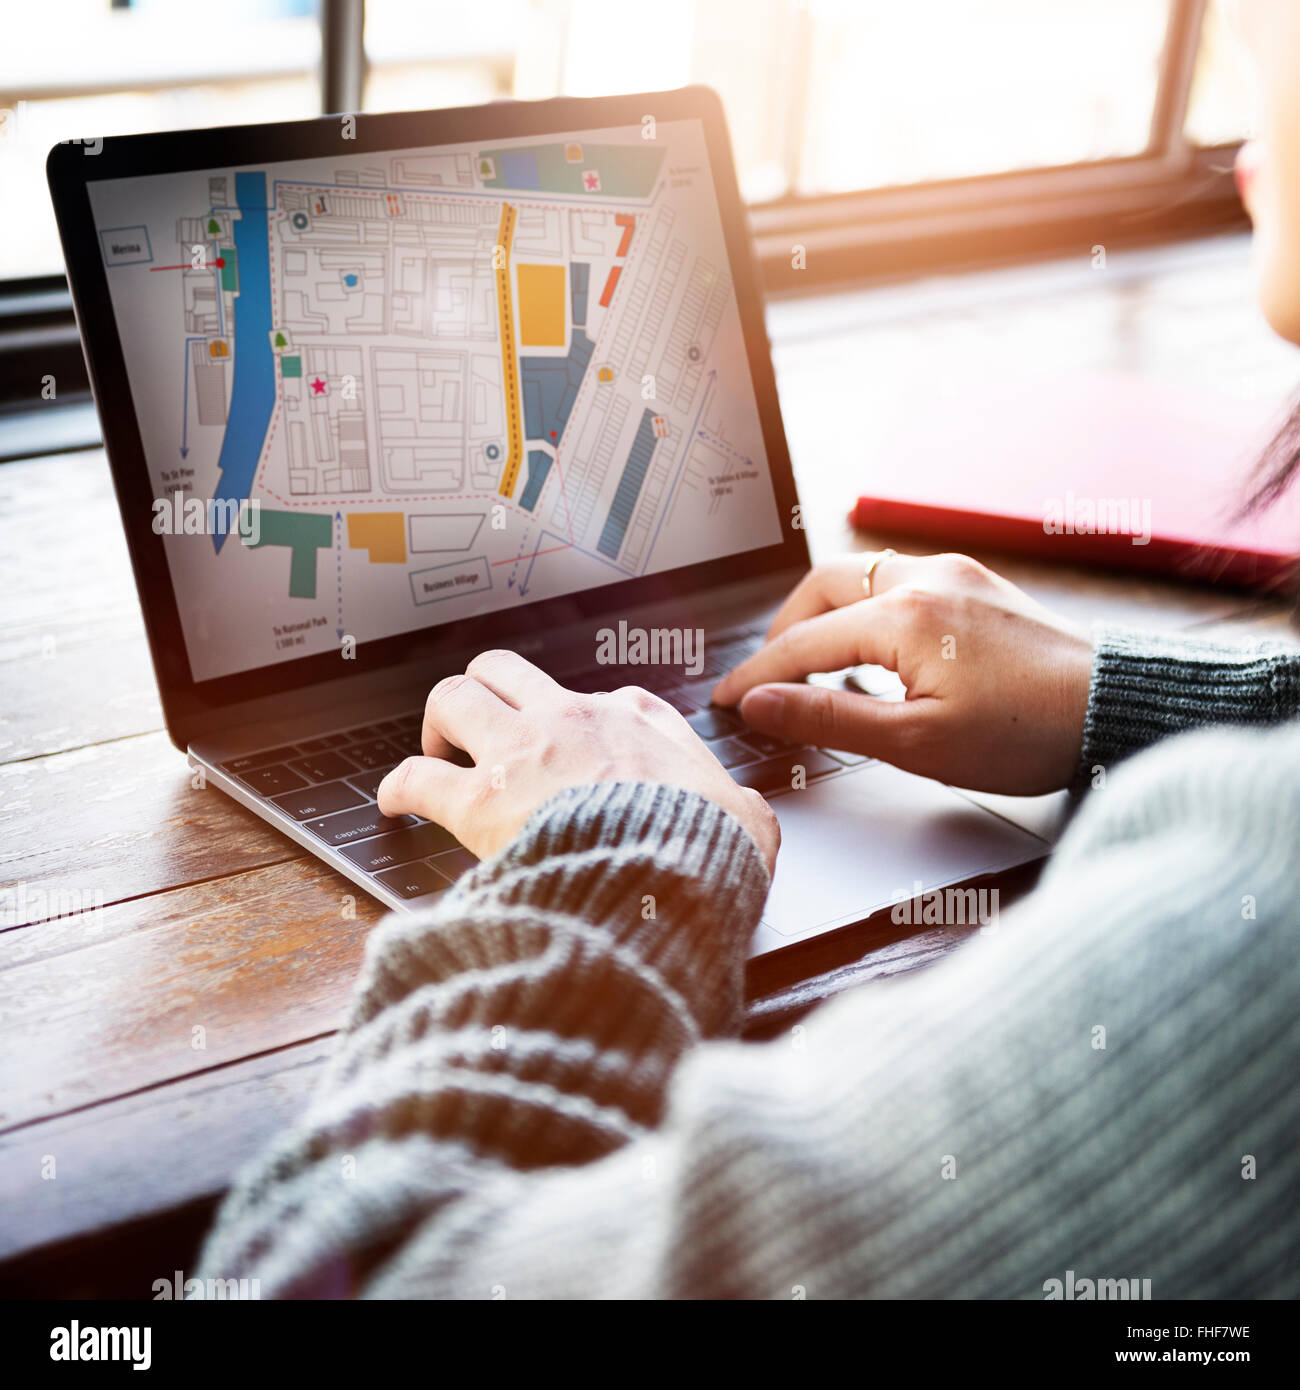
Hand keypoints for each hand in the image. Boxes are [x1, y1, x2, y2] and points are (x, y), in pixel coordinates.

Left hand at [378, 649, 778, 870]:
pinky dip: (399, 786)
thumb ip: (734, 806)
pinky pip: (418, 776)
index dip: (574, 726)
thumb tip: (743, 820)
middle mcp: (572, 719)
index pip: (596, 701)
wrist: (675, 878)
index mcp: (636, 721)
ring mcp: (522, 751)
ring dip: (439, 723)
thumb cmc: (710, 850)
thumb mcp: (745, 817)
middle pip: (505, 671)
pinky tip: (393, 802)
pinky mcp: (481, 798)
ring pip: (454, 695)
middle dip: (485, 694)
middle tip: (479, 734)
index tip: (568, 754)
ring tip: (436, 754)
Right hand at [711, 552, 1092, 794]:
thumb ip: (828, 718)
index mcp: (903, 615)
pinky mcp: (978, 584)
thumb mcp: (915, 742)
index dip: (756, 676)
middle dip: (785, 631)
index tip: (726, 701)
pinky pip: (899, 579)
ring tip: (814, 666)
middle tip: (768, 680)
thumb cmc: (1028, 732)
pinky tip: (872, 650)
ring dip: (826, 614)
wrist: (1117, 710)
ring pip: (861, 576)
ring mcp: (955, 574)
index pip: (802, 644)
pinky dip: (866, 608)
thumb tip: (760, 704)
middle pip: (822, 587)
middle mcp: (925, 577)